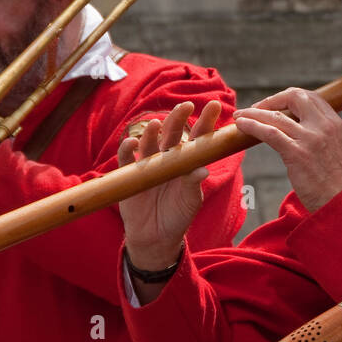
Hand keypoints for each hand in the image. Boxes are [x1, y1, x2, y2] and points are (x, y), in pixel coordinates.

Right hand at [118, 100, 220, 271]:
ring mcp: (148, 163)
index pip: (198, 137)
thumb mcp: (190, 201)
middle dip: (178, 118)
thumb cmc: (179, 215)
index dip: (206, 121)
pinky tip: (132, 143)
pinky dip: (127, 150)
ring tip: (155, 124)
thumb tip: (202, 170)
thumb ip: (193, 184)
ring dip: (152, 133)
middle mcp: (167, 157)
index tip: (215, 104)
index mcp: (187, 161)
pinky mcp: (130, 174)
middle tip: (186, 106)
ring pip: (150, 142)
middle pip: (172, 133)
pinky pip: (126, 158)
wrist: (156, 237)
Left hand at [234, 88, 341, 212]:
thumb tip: (299, 129)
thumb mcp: (337, 150)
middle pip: (295, 97)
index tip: (275, 105)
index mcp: (336, 123)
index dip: (289, 97)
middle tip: (257, 108)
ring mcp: (310, 139)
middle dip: (272, 100)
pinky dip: (253, 126)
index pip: (311, 97)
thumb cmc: (337, 183)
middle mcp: (324, 126)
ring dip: (254, 113)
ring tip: (239, 116)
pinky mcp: (297, 153)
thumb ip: (322, 135)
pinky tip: (242, 126)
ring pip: (276, 116)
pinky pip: (269, 133)